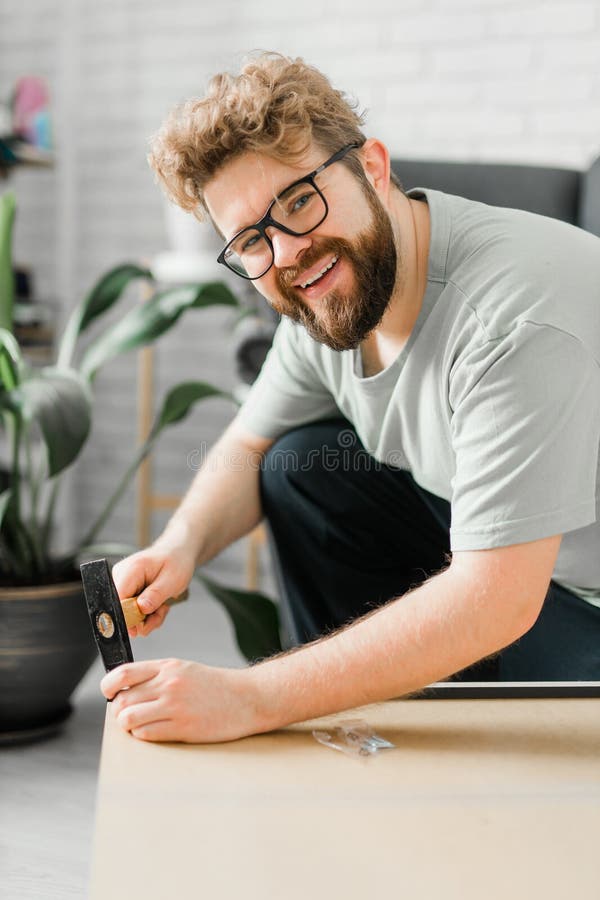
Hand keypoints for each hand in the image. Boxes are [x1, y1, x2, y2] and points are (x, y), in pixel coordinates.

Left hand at [100, 658, 260, 742]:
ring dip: (129, 726)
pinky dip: (143, 735)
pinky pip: (146, 734)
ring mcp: (175, 706)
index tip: (109, 694)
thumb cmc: (215, 686)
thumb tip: (124, 689)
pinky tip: (154, 731)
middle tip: (128, 714)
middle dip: (119, 711)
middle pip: (122, 700)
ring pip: (129, 719)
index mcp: (168, 667)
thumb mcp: (185, 669)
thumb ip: (156, 675)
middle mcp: (169, 684)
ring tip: (139, 725)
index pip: (123, 674)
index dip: (108, 686)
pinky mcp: (183, 727)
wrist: (247, 698)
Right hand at [112, 542, 195, 638]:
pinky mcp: (125, 591)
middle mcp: (121, 575)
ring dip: (148, 617)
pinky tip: (157, 605)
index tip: (146, 620)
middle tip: (160, 611)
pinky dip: (147, 614)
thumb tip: (140, 609)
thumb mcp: (172, 580)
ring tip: (161, 607)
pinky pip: (132, 612)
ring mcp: (122, 583)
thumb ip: (155, 595)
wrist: (177, 555)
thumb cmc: (176, 562)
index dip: (130, 616)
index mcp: (131, 569)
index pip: (118, 600)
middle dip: (143, 618)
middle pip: (122, 610)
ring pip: (128, 614)